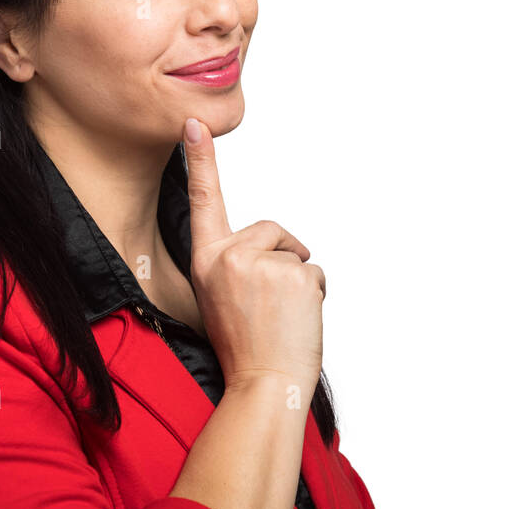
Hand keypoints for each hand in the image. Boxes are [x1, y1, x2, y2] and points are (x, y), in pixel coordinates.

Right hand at [182, 117, 324, 395]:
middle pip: (270, 230)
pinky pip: (314, 272)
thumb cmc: (244, 348)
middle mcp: (229, 256)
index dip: (200, 159)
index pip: (203, 200)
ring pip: (295, 255)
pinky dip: (315, 295)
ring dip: (298, 283)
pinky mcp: (294, 273)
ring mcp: (262, 263)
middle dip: (283, 255)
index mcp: (205, 260)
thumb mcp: (220, 298)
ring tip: (282, 319)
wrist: (263, 385)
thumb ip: (235, 265)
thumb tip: (268, 249)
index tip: (193, 123)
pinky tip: (298, 321)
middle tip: (272, 304)